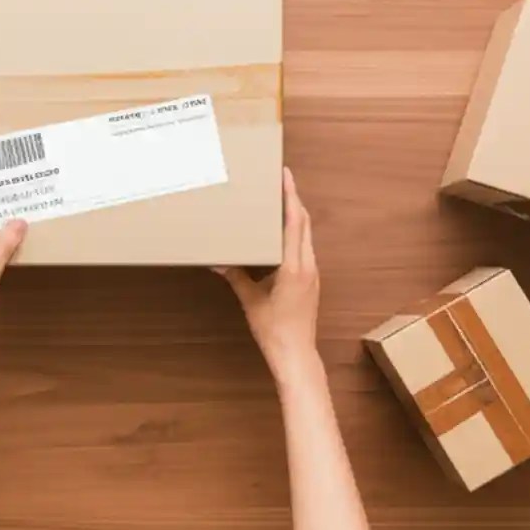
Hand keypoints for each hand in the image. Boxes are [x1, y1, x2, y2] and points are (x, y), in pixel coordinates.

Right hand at [215, 167, 321, 387]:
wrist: (296, 354)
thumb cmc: (274, 330)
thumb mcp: (250, 300)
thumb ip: (236, 277)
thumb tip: (217, 262)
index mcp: (294, 266)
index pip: (295, 222)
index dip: (290, 196)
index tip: (285, 175)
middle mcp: (308, 265)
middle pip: (304, 223)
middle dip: (294, 199)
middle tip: (281, 180)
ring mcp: (312, 273)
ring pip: (306, 235)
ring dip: (296, 215)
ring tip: (281, 200)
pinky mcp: (311, 280)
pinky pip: (304, 247)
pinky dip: (295, 232)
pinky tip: (283, 232)